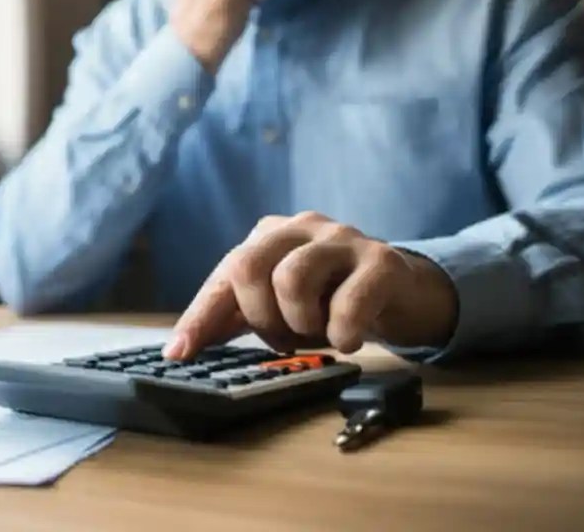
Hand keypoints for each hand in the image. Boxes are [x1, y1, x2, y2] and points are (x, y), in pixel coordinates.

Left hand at [163, 212, 458, 358]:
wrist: (403, 293)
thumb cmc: (330, 299)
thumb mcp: (278, 308)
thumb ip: (234, 318)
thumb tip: (181, 346)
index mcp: (267, 236)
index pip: (224, 274)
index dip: (199, 317)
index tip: (180, 354)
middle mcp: (300, 228)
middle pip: (249, 267)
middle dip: (259, 318)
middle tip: (283, 339)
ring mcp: (342, 239)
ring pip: (292, 277)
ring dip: (299, 322)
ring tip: (317, 333)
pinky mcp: (382, 261)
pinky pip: (349, 300)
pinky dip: (341, 331)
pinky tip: (347, 340)